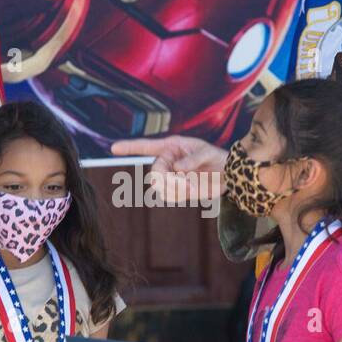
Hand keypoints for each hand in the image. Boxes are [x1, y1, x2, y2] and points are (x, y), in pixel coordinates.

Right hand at [109, 136, 227, 203]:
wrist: (227, 176)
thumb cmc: (217, 158)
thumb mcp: (207, 153)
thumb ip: (192, 159)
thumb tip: (177, 167)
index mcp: (172, 146)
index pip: (146, 146)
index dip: (129, 147)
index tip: (114, 148)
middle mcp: (167, 160)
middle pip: (154, 172)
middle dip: (168, 179)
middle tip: (186, 183)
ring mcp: (170, 176)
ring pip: (159, 186)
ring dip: (175, 189)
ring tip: (192, 186)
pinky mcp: (176, 189)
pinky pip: (168, 195)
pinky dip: (178, 195)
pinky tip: (191, 190)